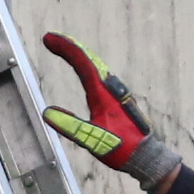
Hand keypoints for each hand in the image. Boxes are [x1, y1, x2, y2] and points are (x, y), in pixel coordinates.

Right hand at [40, 32, 180, 192]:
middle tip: (50, 38)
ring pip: (95, 64)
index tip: (48, 38)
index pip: (82, 63)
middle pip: (89, 58)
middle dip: (69, 46)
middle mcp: (111, 87)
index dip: (65, 48)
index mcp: (103, 93)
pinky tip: (86, 67)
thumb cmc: (122, 149)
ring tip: (64, 46)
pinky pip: (100, 72)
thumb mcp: (94, 140)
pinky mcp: (117, 97)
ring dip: (79, 53)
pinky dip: (87, 64)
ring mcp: (116, 91)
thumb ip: (71, 126)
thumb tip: (47, 112)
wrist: (147, 155)